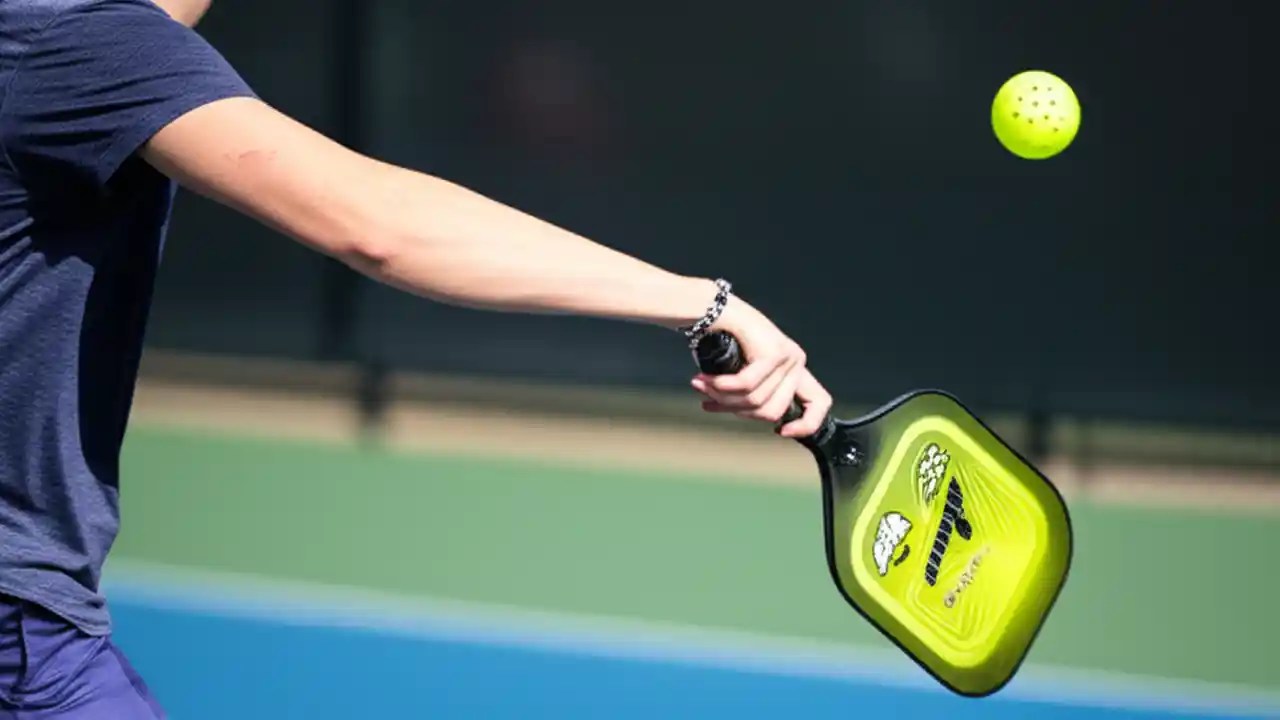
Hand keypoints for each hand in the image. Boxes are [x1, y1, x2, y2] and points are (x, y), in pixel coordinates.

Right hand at [688, 298, 832, 437]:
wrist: (712, 308)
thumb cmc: (725, 338)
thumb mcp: (746, 371)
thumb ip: (754, 394)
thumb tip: (745, 416)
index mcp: (795, 370)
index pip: (819, 404)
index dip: (805, 425)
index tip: (780, 433)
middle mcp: (797, 362)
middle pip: (773, 412)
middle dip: (736, 412)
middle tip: (711, 402)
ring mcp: (787, 357)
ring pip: (755, 401)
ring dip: (722, 398)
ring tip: (701, 386)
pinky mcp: (772, 352)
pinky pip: (745, 385)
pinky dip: (720, 387)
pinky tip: (703, 380)